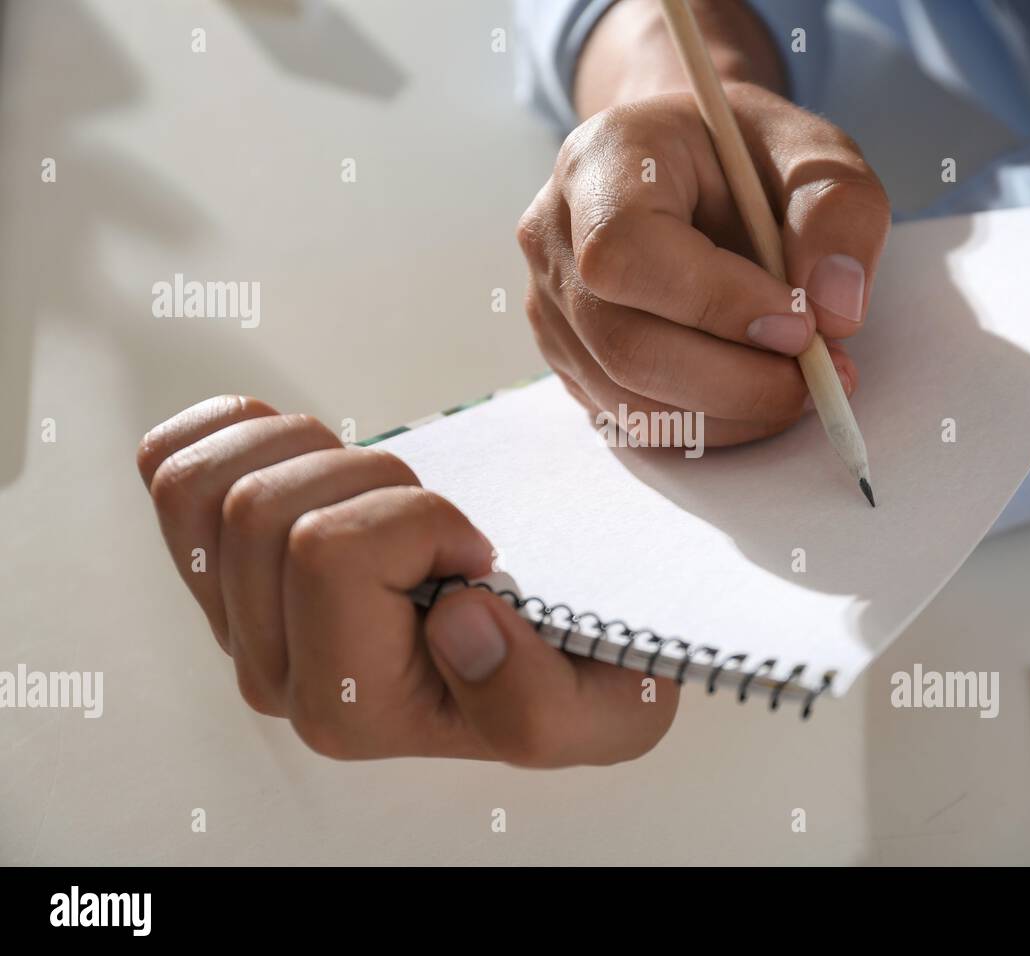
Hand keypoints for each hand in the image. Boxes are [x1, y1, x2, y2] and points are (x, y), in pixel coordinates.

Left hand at [137, 395, 677, 764]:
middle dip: (373, 480)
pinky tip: (310, 454)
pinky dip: (238, 431)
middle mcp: (274, 673)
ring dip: (311, 453)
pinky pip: (170, 466)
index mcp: (353, 711)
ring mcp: (235, 615)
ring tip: (380, 490)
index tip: (480, 557)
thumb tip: (456, 622)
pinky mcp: (217, 560)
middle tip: (434, 518)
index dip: (422, 522)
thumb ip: (538, 704)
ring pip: (203, 486)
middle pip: (259, 510)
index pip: (328, 553)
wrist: (542, 638)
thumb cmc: (568, 668)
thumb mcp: (604, 714)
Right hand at [517, 81, 889, 446]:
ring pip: (629, 398)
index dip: (715, 303)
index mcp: (602, 161)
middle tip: (821, 375)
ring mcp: (549, 306)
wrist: (690, 170)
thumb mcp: (814, 151)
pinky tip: (757, 391)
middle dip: (738, 381)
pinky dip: (710, 423)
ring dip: (732, 412)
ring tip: (802, 382)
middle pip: (625, 345)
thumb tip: (834, 311)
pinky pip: (632, 420)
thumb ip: (838, 211)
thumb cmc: (747, 157)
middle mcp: (554, 237)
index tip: (800, 325)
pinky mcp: (569, 360)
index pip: (624, 252)